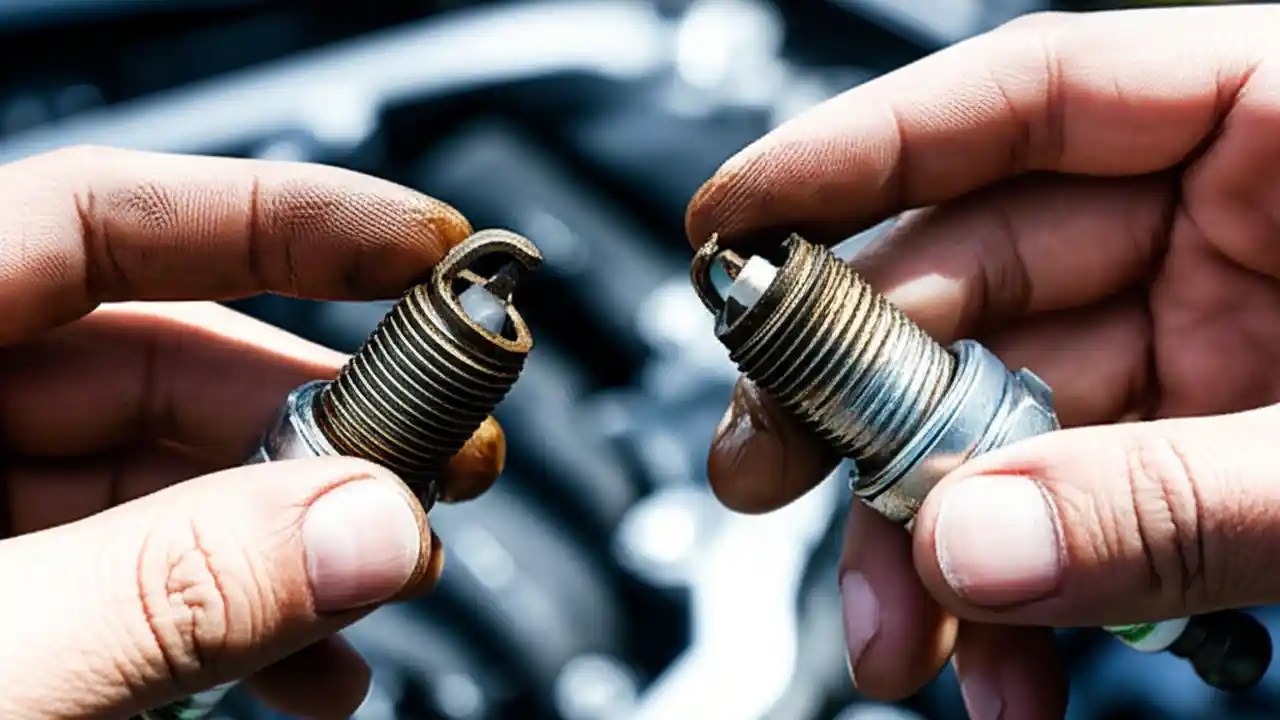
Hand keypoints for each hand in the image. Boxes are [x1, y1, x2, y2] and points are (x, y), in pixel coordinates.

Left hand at [0, 146, 503, 719]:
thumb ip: (169, 586)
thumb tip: (370, 528)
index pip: (99, 217)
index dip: (280, 218)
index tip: (425, 248)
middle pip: (160, 363)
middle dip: (321, 424)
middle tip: (436, 469)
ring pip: (158, 478)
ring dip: (292, 539)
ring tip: (381, 588)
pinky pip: (123, 568)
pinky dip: (224, 609)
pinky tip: (299, 663)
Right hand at [688, 6, 1279, 717]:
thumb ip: (1186, 497)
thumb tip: (966, 550)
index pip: (1034, 98)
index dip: (859, 154)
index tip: (733, 222)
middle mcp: (1244, 227)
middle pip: (985, 279)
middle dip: (862, 396)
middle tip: (763, 473)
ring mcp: (1230, 349)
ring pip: (1018, 421)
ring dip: (937, 537)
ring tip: (892, 640)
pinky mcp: (1234, 458)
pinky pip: (1086, 511)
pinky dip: (1033, 600)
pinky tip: (1007, 673)